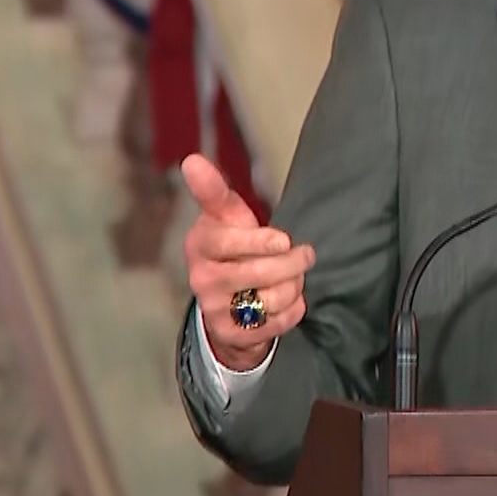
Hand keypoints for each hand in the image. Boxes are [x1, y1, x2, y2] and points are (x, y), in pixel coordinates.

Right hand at [182, 153, 314, 371]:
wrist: (225, 297)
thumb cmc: (231, 245)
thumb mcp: (225, 215)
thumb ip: (213, 190)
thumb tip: (191, 160)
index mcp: (200, 245)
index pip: (229, 243)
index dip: (261, 242)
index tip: (283, 240)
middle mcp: (201, 280)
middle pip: (260, 273)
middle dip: (293, 262)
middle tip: (304, 254)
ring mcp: (214, 310)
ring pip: (273, 298)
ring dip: (295, 285)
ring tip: (292, 276)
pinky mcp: (231, 334)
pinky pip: (278, 323)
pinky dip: (293, 309)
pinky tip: (287, 298)